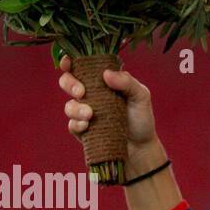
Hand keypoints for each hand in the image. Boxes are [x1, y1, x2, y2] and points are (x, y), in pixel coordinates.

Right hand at [59, 55, 164, 176]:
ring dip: (75, 108)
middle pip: (67, 81)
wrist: (141, 148)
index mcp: (102, 81)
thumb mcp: (141, 96)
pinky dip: (77, 124)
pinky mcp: (83, 130)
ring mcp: (85, 112)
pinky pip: (72, 125)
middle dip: (69, 83)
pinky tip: (87, 126)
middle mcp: (91, 95)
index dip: (70, 61)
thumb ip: (126, 81)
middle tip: (81, 92)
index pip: (82, 66)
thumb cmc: (142, 118)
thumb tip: (105, 74)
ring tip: (90, 114)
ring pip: (69, 106)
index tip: (68, 63)